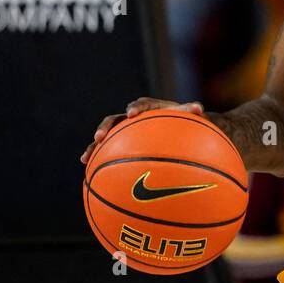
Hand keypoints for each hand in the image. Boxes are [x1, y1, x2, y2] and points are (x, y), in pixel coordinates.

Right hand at [78, 97, 204, 164]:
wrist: (181, 131)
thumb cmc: (187, 124)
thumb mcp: (192, 119)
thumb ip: (192, 112)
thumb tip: (199, 107)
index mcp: (150, 109)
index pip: (142, 105)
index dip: (136, 108)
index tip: (132, 114)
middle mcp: (133, 119)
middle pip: (115, 120)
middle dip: (106, 127)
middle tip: (99, 136)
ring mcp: (125, 133)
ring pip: (106, 138)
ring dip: (94, 147)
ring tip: (85, 159)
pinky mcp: (121, 146)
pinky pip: (108, 154)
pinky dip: (99, 163)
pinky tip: (91, 177)